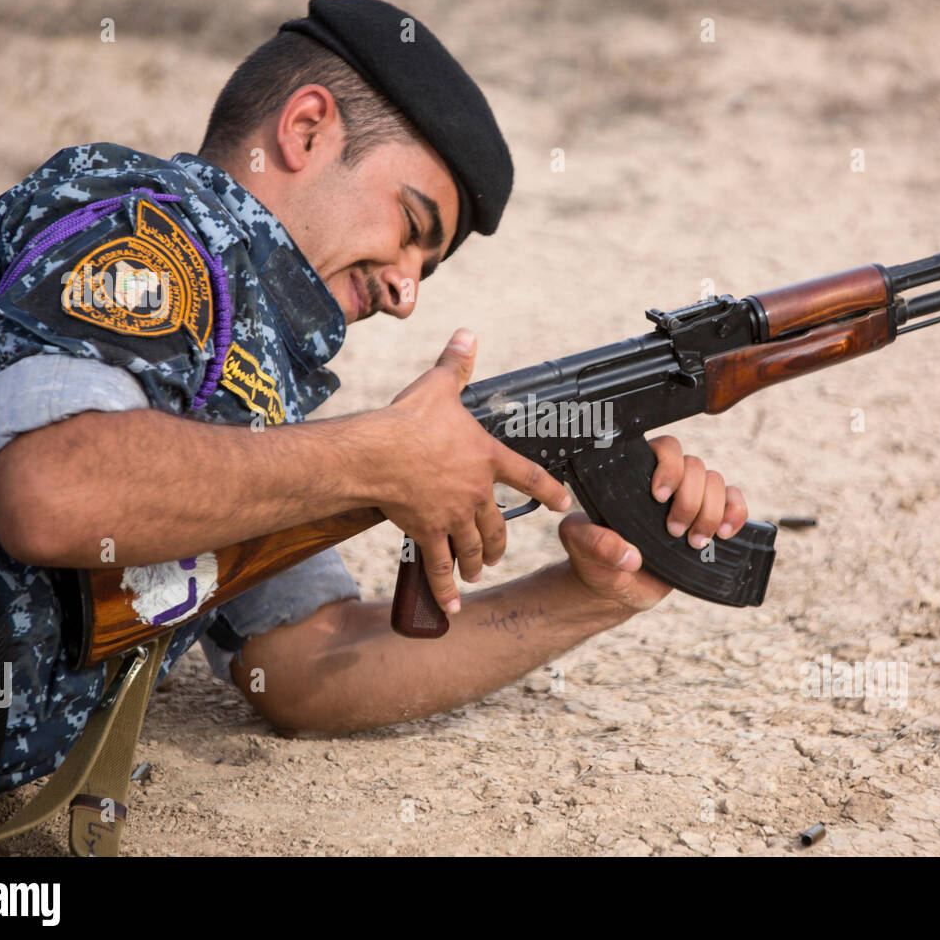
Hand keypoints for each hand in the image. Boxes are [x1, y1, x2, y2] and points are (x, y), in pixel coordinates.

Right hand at [375, 329, 570, 613]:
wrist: (375, 452)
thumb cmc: (407, 420)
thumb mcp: (438, 388)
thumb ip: (457, 364)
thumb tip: (467, 335)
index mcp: (487, 458)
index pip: (530, 477)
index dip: (551, 492)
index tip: (564, 504)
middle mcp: (477, 491)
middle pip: (499, 524)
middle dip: (501, 541)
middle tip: (498, 550)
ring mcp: (454, 515)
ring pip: (474, 547)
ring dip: (479, 562)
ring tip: (478, 571)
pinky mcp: (429, 531)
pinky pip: (440, 565)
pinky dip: (446, 587)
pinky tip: (452, 605)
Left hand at [559, 437, 747, 610]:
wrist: (615, 588)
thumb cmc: (594, 559)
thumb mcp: (581, 547)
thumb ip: (595, 543)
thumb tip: (629, 555)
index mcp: (636, 475)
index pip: (665, 449)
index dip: (669, 467)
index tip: (658, 496)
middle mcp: (667, 482)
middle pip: (696, 466)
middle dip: (690, 500)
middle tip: (674, 531)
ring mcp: (690, 500)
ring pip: (716, 483)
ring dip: (710, 512)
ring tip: (694, 542)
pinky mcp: (708, 520)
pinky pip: (733, 503)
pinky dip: (736, 514)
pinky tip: (723, 534)